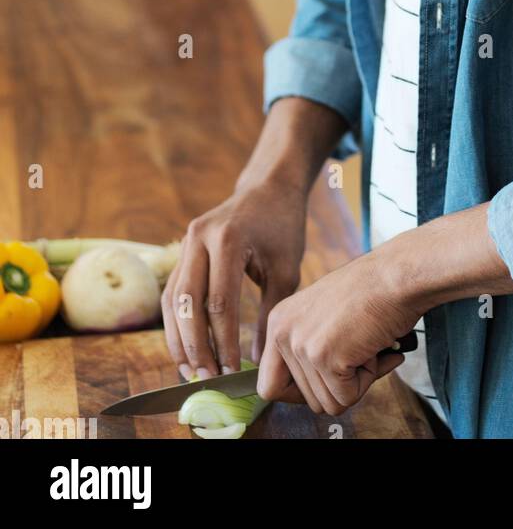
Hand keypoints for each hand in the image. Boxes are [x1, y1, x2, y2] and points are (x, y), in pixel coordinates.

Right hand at [161, 180, 306, 380]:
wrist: (268, 187)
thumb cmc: (282, 227)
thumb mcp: (286, 269)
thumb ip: (270, 313)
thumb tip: (258, 361)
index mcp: (229, 239)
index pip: (220, 302)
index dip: (224, 341)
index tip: (232, 370)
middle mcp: (199, 238)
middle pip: (188, 303)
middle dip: (195, 346)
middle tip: (206, 378)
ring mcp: (186, 242)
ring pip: (173, 300)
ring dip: (179, 339)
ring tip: (191, 371)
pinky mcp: (182, 250)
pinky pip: (173, 291)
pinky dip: (177, 322)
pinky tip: (187, 347)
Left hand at [256, 250, 423, 414]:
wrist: (399, 274)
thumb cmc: (374, 290)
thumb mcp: (326, 314)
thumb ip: (311, 346)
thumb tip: (313, 393)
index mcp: (279, 321)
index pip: (269, 385)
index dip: (299, 393)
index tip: (326, 381)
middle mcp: (282, 332)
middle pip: (303, 398)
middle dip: (338, 384)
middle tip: (359, 355)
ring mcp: (301, 345)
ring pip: (326, 402)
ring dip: (355, 382)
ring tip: (367, 345)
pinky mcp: (324, 357)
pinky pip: (345, 398)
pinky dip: (368, 379)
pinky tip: (375, 349)